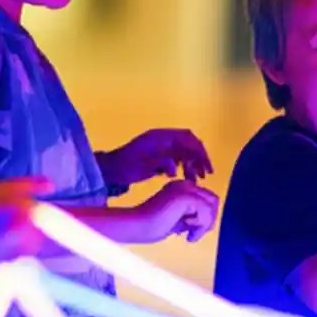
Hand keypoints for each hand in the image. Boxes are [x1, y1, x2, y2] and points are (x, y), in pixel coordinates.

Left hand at [99, 128, 213, 186]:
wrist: (110, 170)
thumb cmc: (125, 167)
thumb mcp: (142, 166)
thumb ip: (160, 163)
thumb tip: (175, 166)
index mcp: (161, 137)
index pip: (188, 138)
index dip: (200, 152)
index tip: (206, 167)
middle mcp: (164, 138)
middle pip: (189, 144)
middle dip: (199, 158)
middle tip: (204, 175)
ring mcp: (162, 146)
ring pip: (185, 151)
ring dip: (192, 164)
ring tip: (194, 180)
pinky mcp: (160, 155)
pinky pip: (178, 157)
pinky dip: (184, 166)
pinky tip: (184, 178)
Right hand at [134, 180, 218, 242]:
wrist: (136, 226)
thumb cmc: (150, 227)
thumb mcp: (177, 221)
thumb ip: (191, 218)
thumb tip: (209, 223)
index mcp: (181, 188)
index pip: (206, 199)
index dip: (205, 218)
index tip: (192, 233)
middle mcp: (185, 184)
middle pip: (213, 200)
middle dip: (208, 220)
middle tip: (193, 235)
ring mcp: (185, 188)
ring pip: (211, 206)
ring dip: (204, 225)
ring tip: (189, 236)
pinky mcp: (185, 196)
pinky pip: (206, 211)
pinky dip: (201, 225)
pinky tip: (187, 234)